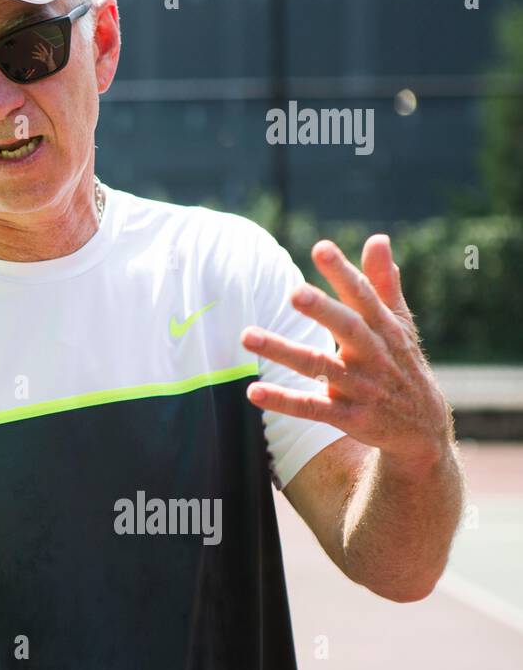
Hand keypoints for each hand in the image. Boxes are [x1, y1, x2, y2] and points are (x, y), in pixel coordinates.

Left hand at [240, 235, 451, 470]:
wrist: (424, 430)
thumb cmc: (402, 365)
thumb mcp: (400, 325)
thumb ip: (383, 283)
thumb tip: (378, 238)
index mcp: (385, 329)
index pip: (363, 296)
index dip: (343, 272)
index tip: (321, 247)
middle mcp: (374, 356)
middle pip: (348, 328)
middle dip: (322, 310)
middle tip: (293, 292)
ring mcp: (361, 388)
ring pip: (319, 367)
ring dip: (283, 352)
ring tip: (246, 335)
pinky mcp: (349, 418)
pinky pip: (312, 409)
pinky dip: (284, 401)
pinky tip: (253, 392)